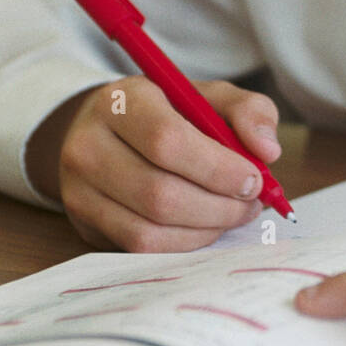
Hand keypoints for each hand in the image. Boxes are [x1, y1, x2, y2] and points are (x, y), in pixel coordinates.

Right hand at [51, 76, 280, 252]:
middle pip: (159, 192)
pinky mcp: (84, 223)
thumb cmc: (169, 113)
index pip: (166, 140)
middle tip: (252, 202)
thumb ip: (248, 112)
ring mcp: (78, 188)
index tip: (254, 178)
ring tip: (234, 213)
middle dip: (219, 206)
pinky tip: (207, 226)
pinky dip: (185, 243)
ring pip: (149, 228)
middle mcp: (89, 144)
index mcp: (122, 101)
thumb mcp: (209, 97)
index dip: (217, 167)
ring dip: (206, 229)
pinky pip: (140, 247)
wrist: (108, 132)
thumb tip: (267, 151)